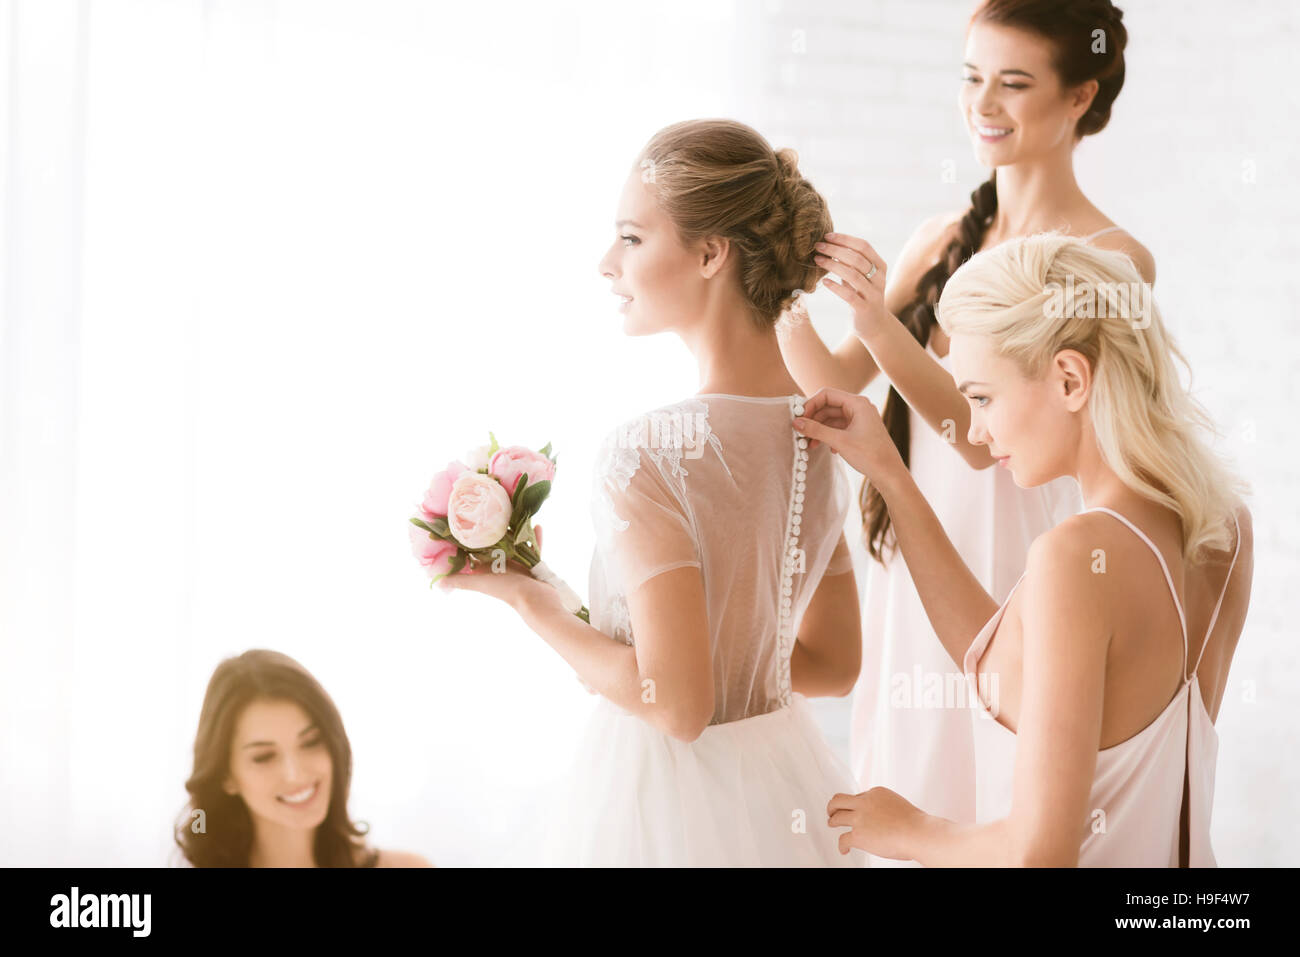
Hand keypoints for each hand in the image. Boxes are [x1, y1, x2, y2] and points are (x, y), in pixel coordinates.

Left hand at [437, 525, 563, 616]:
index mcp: (488, 567)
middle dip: (495, 529)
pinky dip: (535, 538)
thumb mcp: (481, 583)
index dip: (471, 537)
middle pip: (497, 543)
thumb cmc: (506, 591)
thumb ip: (461, 581)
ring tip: (515, 515)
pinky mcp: (533, 564)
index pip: (476, 550)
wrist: (535, 600)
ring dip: (516, 531)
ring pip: (516, 542)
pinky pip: (534, 547)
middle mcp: (502, 564)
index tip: (467, 520)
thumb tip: (438, 582)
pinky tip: (537, 526)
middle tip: (494, 510)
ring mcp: (519, 563)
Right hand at [792, 387, 903, 481]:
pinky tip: (827, 449)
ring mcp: (860, 420)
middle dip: (814, 419)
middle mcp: (860, 408)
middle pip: (828, 406)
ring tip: (810, 444)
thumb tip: (796, 422)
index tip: (799, 419)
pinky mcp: (860, 431)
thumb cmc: (870, 456)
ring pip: (832, 419)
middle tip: (801, 433)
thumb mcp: (839, 441)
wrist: (890, 474)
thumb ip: (816, 430)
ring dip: (820, 430)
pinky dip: (829, 436)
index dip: (810, 404)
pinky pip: (839, 428)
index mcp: (858, 404)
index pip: (827, 395)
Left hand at [814, 232, 890, 340]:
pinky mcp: (865, 308)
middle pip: (857, 259)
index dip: (845, 239)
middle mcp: (879, 278)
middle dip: (835, 250)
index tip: (827, 236)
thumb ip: (850, 262)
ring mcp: (873, 294)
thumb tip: (829, 244)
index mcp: (880, 266)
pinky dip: (835, 286)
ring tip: (817, 260)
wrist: (873, 325)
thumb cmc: (862, 295)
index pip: (864, 246)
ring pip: (853, 275)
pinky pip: (849, 295)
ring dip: (833, 265)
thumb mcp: (859, 276)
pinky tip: (824, 281)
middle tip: (818, 246)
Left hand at [826, 787, 923, 860]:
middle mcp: (864, 802)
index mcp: (876, 793)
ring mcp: (859, 818)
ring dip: (832, 821)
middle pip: (839, 799)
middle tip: (831, 811)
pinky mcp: (858, 835)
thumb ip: (885, 807)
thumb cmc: (915, 823)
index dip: (857, 804)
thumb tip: (883, 819)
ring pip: (836, 817)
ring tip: (832, 824)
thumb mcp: (898, 804)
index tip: (856, 810)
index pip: (859, 796)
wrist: (917, 833)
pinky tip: (844, 849)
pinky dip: (842, 846)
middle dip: (833, 805)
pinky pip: (842, 839)